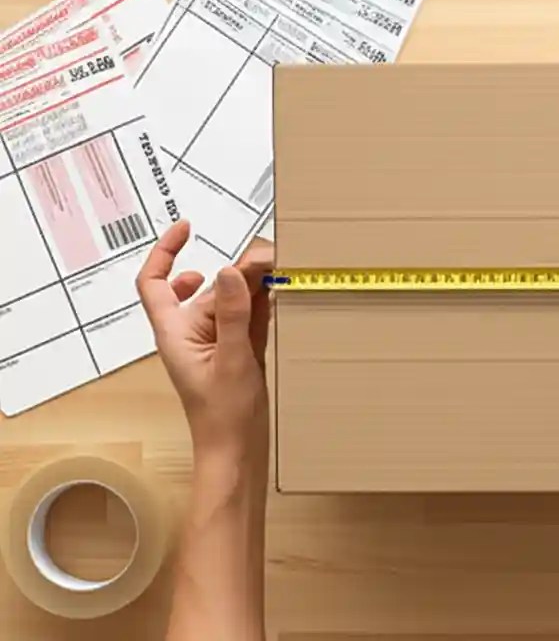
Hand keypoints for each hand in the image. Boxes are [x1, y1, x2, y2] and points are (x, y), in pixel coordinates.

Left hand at [136, 220, 273, 462]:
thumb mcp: (231, 360)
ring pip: (233, 300)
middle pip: (211, 286)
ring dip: (254, 286)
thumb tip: (229, 270)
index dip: (165, 251)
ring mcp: (217, 342)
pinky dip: (263, 305)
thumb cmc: (223, 416)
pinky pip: (248, 318)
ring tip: (281, 273)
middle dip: (238, 270)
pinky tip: (282, 297)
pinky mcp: (239, 352)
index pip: (155, 283)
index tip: (188, 228)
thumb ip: (230, 314)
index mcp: (176, 332)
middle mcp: (194, 332)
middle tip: (271, 261)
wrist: (236, 450)